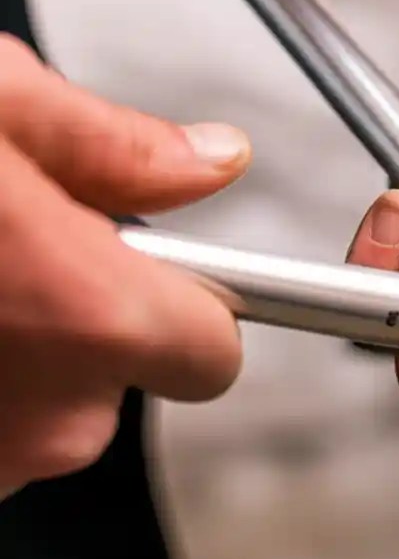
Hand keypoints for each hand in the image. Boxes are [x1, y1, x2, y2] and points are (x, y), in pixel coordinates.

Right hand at [0, 36, 250, 492]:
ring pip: (50, 400)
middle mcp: (43, 415)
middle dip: (90, 316)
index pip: (217, 348)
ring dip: (21, 347)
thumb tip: (210, 160)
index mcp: (89, 316)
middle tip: (25, 251)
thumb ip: (113, 143)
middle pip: (129, 374)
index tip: (176, 280)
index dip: (193, 306)